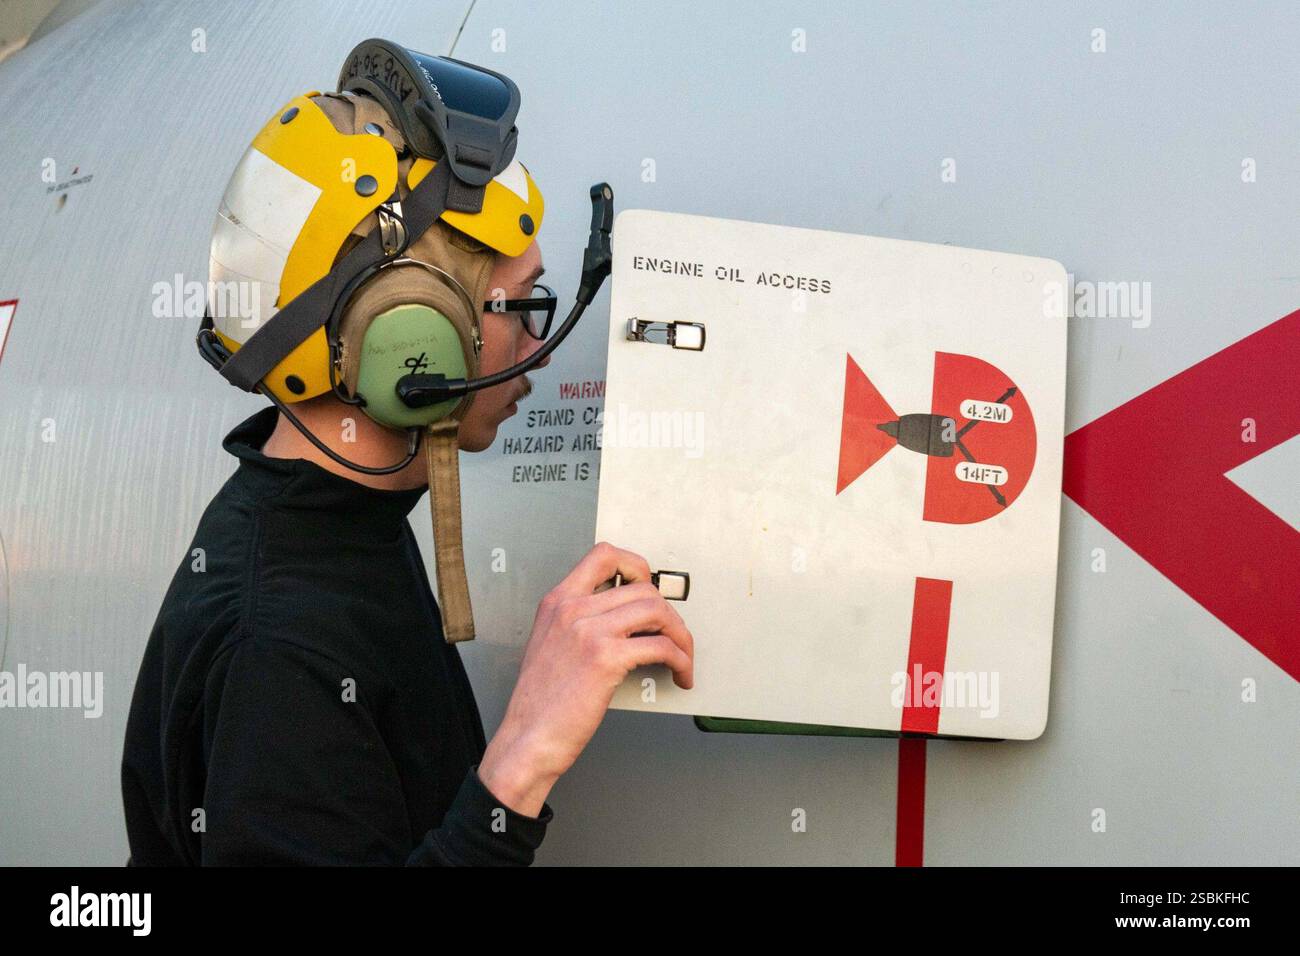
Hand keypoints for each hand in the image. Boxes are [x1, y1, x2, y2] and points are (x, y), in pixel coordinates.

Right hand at [478, 542, 694, 814]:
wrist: (528, 739)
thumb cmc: (538, 703)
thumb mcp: (547, 645)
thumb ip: (576, 624)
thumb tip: (619, 619)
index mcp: (557, 602)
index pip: (604, 555)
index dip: (636, 566)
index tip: (649, 587)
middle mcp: (573, 609)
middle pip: (643, 588)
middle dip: (669, 613)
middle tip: (674, 635)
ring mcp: (589, 631)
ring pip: (657, 611)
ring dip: (681, 635)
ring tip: (683, 656)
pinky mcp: (606, 658)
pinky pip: (662, 646)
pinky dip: (681, 660)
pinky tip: (679, 673)